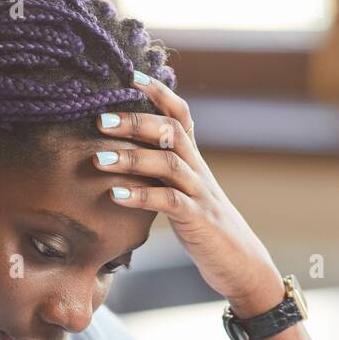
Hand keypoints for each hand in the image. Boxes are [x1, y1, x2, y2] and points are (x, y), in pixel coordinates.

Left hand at [93, 74, 283, 310]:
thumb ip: (159, 175)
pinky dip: (141, 196)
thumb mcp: (182, 194)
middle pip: (171, 132)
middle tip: (100, 120)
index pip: (180, 114)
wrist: (239, 263)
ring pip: (168, 164)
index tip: (130, 75)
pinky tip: (116, 195)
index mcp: (194, 160)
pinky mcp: (198, 220)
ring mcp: (200, 194)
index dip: (159, 92)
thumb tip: (121, 158)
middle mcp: (198, 170)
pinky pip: (170, 201)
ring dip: (131, 158)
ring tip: (98, 159)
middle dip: (135, 121)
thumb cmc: (204, 229)